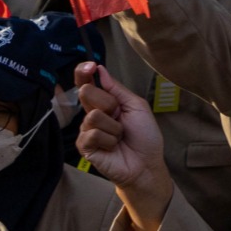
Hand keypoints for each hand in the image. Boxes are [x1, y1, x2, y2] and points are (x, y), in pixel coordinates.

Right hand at [74, 63, 173, 225]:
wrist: (146, 163)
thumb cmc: (145, 136)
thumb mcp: (136, 106)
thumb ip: (116, 88)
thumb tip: (100, 70)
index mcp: (105, 102)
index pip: (87, 83)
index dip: (84, 72)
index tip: (90, 66)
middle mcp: (92, 113)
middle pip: (86, 92)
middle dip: (108, 103)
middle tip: (119, 117)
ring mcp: (87, 129)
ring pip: (94, 115)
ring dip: (114, 127)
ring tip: (120, 137)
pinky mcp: (84, 146)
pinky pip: (92, 133)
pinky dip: (109, 140)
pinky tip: (113, 147)